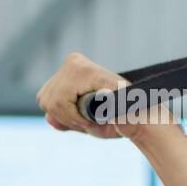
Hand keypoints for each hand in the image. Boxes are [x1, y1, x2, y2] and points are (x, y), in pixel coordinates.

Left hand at [36, 51, 173, 140]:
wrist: (141, 120)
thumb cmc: (115, 120)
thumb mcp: (83, 121)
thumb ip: (64, 119)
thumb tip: (48, 118)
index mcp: (72, 68)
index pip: (46, 98)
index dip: (62, 117)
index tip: (83, 122)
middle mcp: (72, 62)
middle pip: (45, 100)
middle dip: (65, 118)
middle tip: (89, 121)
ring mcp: (77, 65)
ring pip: (51, 102)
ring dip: (71, 119)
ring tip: (92, 118)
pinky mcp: (84, 70)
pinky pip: (62, 102)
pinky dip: (74, 117)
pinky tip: (92, 117)